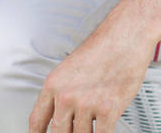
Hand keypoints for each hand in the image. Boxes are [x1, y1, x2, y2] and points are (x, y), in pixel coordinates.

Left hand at [28, 18, 153, 132]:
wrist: (123, 37)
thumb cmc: (101, 50)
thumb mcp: (69, 69)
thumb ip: (61, 93)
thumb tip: (60, 117)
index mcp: (53, 84)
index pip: (37, 121)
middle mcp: (66, 95)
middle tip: (73, 131)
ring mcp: (86, 104)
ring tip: (94, 122)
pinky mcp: (108, 110)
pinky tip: (104, 130)